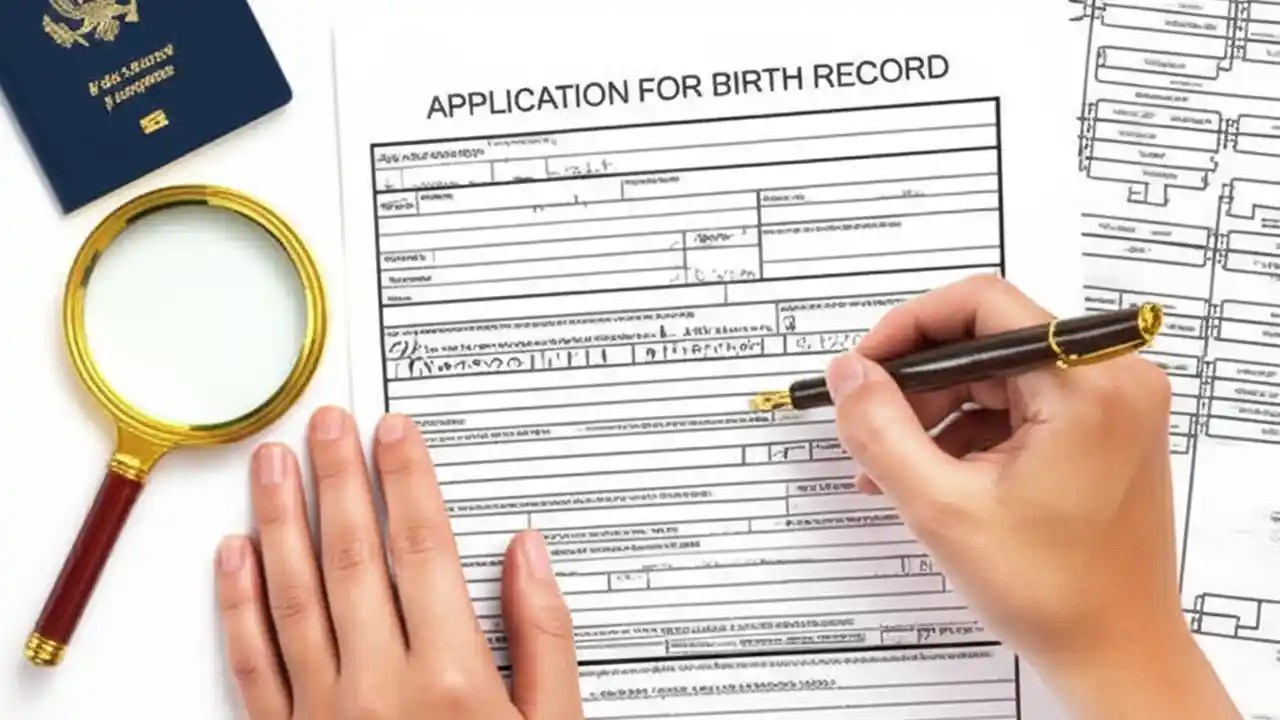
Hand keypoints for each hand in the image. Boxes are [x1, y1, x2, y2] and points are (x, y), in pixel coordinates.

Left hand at [214, 408, 583, 718]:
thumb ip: (547, 638)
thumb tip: (528, 554)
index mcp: (454, 679)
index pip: (424, 550)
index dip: (407, 481)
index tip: (395, 432)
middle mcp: (380, 687)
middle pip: (353, 557)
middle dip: (340, 480)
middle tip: (327, 424)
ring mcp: (326, 714)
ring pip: (292, 596)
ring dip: (279, 521)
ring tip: (273, 465)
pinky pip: (253, 663)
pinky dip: (237, 605)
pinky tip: (232, 557)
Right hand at [827, 276, 1238, 718]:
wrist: (1116, 654)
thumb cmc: (1055, 593)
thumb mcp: (942, 507)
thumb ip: (881, 431)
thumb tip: (848, 374)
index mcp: (1089, 386)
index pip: (984, 305)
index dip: (911, 327)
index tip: (866, 366)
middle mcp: (1114, 381)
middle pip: (988, 341)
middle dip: (918, 383)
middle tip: (870, 423)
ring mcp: (1113, 406)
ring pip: (998, 376)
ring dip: (937, 412)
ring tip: (892, 467)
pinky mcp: (1103, 431)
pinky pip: (1019, 405)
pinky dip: (969, 432)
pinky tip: (930, 474)